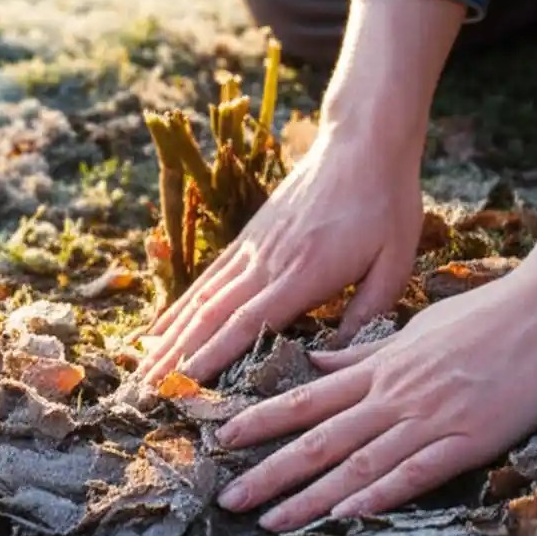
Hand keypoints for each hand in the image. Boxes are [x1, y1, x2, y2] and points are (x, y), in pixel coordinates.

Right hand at [137, 126, 423, 383]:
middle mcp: (266, 262)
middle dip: (176, 358)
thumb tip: (339, 357)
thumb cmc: (386, 203)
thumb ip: (369, 312)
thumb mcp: (396, 262)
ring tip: (140, 370)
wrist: (362, 141)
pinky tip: (161, 327)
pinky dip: (180, 306)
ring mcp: (252, 247)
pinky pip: (208, 277)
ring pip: (201, 298)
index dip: (212, 358)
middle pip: (210, 317)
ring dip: (169, 337)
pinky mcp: (249, 236)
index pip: (247, 325)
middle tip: (145, 393)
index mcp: (303, 274)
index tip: (184, 389)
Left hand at [213, 164, 536, 530]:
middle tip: (227, 498)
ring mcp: (430, 418)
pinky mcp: (468, 439)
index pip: (308, 396)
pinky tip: (345, 515)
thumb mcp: (418, 327)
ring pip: (356, 463)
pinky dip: (377, 495)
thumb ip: (368, 351)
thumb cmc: (489, 314)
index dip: (262, 419)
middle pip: (320, 438)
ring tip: (270, 520)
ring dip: (310, 497)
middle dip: (270, 471)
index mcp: (383, 365)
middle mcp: (395, 394)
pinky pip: (413, 473)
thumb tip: (321, 360)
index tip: (223, 437)